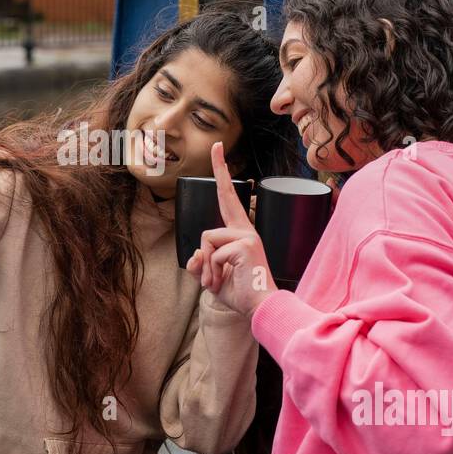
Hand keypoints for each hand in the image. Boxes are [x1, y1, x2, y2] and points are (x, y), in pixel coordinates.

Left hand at [185, 141, 277, 316]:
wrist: (259, 308)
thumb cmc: (239, 293)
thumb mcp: (212, 277)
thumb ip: (200, 264)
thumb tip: (194, 255)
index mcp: (240, 233)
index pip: (228, 199)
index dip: (223, 174)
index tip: (218, 150)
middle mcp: (245, 230)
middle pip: (222, 200)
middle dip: (220, 168)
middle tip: (216, 145)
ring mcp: (246, 235)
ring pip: (206, 239)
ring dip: (205, 264)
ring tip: (216, 280)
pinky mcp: (244, 244)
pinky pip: (212, 252)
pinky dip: (212, 271)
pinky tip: (225, 279)